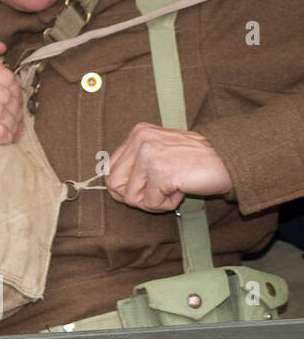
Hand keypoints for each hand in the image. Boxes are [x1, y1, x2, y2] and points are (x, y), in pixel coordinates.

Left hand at [105, 122, 232, 211]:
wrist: (229, 160)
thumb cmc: (196, 160)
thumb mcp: (160, 151)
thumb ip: (136, 162)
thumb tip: (112, 187)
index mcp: (137, 134)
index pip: (108, 168)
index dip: (123, 186)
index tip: (145, 188)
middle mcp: (140, 140)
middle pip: (113, 184)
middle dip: (134, 197)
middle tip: (157, 193)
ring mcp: (149, 155)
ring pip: (131, 197)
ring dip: (153, 201)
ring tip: (173, 188)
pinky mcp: (161, 172)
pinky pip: (150, 203)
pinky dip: (166, 204)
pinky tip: (181, 190)